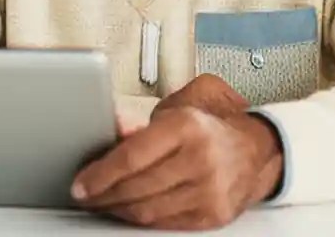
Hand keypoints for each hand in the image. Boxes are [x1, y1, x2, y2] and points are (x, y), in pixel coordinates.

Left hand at [72, 80, 281, 229]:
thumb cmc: (206, 128)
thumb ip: (138, 122)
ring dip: (117, 209)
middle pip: (136, 187)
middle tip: (84, 194)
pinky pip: (165, 224)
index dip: (100, 174)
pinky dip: (141, 219)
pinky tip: (128, 210)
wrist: (255, 150)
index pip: (132, 157)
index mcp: (185, 127)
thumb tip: (109, 127)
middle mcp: (199, 159)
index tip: (80, 184)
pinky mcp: (213, 215)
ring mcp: (209, 190)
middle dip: (102, 195)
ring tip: (101, 202)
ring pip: (148, 210)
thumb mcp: (173, 111)